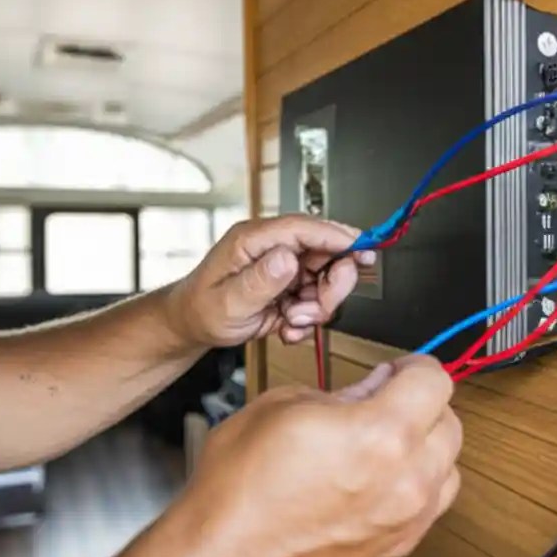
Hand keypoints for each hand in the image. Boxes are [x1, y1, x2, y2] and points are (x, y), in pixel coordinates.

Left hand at [165, 215, 375, 347]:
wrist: (193, 326)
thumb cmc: (202, 309)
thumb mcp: (228, 301)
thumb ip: (260, 280)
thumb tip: (288, 257)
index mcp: (254, 239)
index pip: (304, 228)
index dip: (337, 235)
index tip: (363, 247)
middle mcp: (273, 248)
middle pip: (326, 253)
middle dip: (330, 285)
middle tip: (316, 308)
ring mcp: (283, 267)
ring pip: (326, 280)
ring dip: (317, 308)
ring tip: (290, 322)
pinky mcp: (289, 286)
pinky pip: (316, 300)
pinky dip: (308, 320)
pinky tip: (286, 328)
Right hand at [174, 354, 461, 556]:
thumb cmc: (237, 498)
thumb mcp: (279, 408)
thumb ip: (338, 391)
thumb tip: (367, 389)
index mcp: (380, 435)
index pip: (434, 380)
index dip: (413, 366)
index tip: (398, 369)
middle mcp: (406, 481)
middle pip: (450, 422)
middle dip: (421, 404)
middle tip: (386, 400)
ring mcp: (406, 521)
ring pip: (448, 467)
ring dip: (425, 447)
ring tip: (384, 442)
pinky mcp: (398, 549)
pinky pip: (430, 506)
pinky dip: (416, 485)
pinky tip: (378, 479)